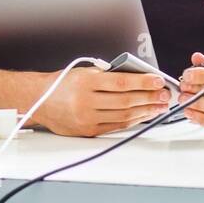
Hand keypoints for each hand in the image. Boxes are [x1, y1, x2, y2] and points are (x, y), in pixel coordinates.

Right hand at [31, 67, 171, 136]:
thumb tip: (135, 78)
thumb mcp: (84, 71)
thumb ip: (107, 75)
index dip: (143, 82)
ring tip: (158, 106)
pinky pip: (116, 126)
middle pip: (126, 101)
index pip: (122, 82)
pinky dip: (132, 121)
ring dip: (144, 111)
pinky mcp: (88, 131)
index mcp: (86, 82)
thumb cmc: (61, 83)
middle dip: (149, 98)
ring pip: (123, 116)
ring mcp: (87, 118)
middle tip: (164, 95)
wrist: (39, 100)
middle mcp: (86, 101)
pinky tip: (142, 116)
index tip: (157, 81)